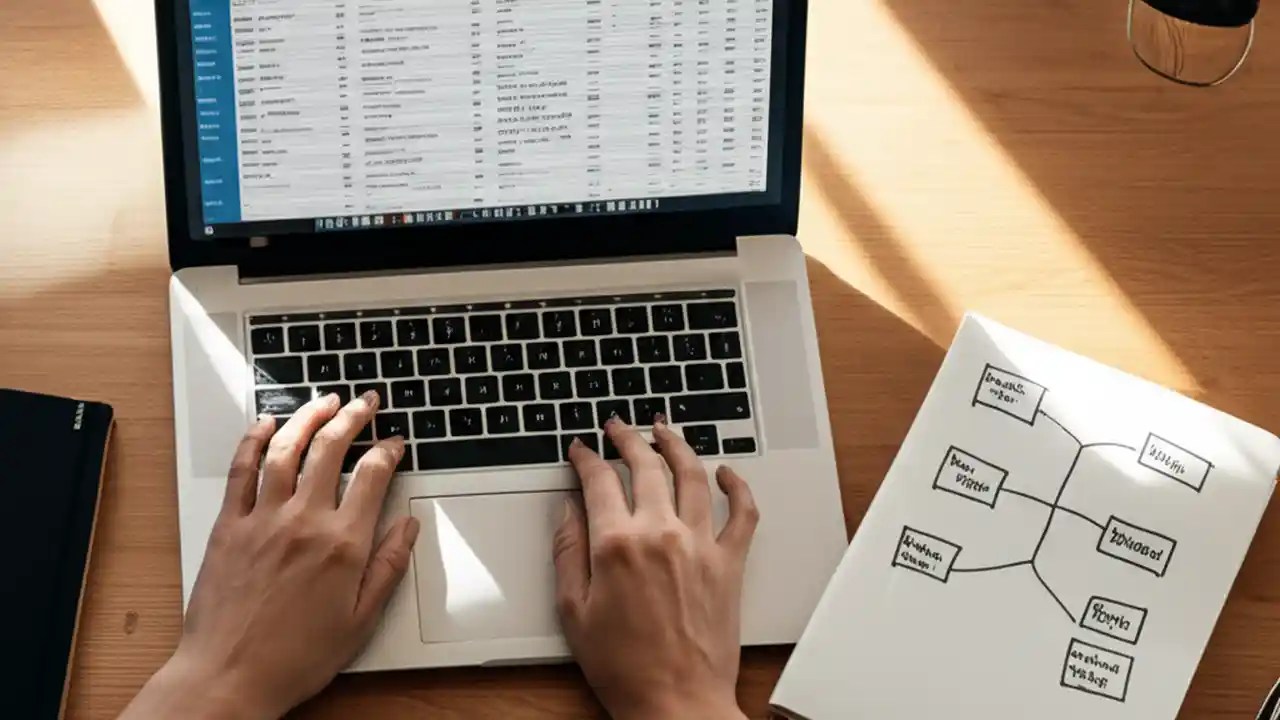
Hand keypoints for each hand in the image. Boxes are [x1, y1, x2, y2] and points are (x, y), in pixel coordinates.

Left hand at [121, 391, 418, 719]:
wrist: (229, 677)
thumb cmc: (294, 658)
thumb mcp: (361, 620)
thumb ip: (388, 567)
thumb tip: (407, 527)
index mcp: (343, 544)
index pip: (372, 476)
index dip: (388, 451)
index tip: (395, 443)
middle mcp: (303, 522)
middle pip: (332, 448)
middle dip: (353, 416)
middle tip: (365, 402)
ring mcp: (262, 519)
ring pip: (287, 448)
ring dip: (308, 417)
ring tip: (324, 400)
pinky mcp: (229, 527)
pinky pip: (241, 470)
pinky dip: (253, 440)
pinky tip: (265, 424)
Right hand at [553, 418, 759, 719]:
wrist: (676, 702)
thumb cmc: (623, 667)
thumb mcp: (573, 611)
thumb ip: (567, 553)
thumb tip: (567, 511)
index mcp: (616, 545)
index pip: (598, 482)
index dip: (586, 459)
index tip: (580, 449)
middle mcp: (660, 534)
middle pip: (645, 466)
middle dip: (627, 438)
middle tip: (618, 426)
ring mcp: (699, 545)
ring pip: (692, 475)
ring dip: (677, 445)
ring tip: (665, 429)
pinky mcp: (729, 563)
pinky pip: (742, 512)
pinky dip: (737, 486)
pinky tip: (726, 471)